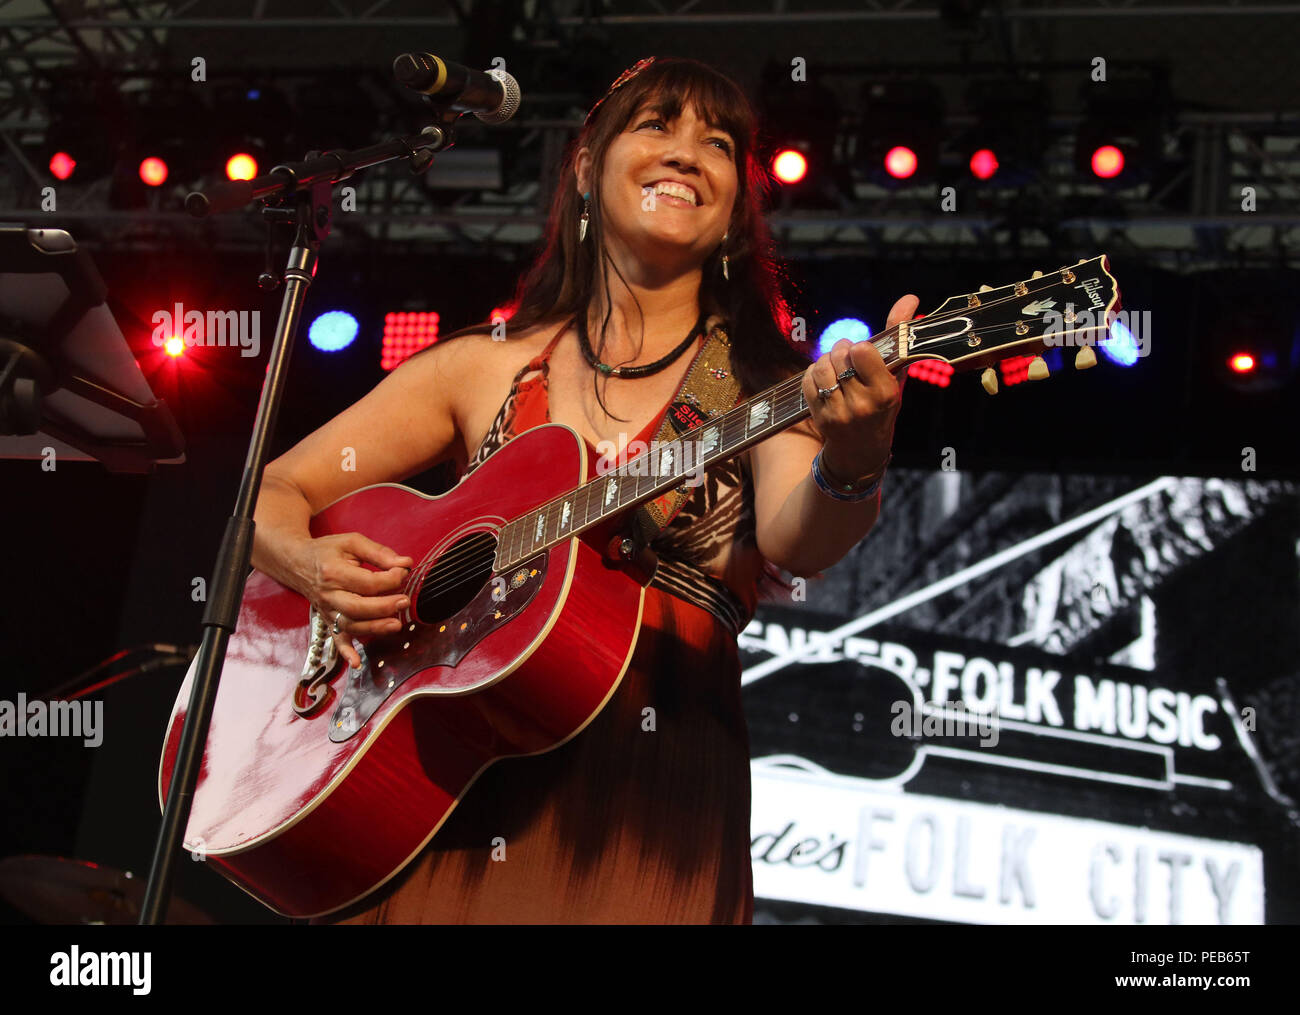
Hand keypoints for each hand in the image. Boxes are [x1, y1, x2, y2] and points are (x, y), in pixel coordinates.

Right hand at [293, 532, 413, 669]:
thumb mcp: (352, 542)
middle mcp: (329, 595)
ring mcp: (327, 611)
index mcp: (334, 572)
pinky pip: (336, 640)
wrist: (297, 562)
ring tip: (396, 624)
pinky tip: (356, 662)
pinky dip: (346, 653)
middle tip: (404, 601)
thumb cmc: (327, 552)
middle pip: (358, 607)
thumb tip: (405, 563)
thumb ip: (379, 553)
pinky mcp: (328, 621)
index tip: (403, 572)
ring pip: (351, 625)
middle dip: (385, 606)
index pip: (367, 582)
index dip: (390, 579)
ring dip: (375, 627)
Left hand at [801, 294, 919, 479]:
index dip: (859, 347)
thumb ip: (899, 336)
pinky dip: (814, 374)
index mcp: (886, 393)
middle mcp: (862, 404)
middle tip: (848, 358)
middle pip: (839, 356)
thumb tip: (909, 298)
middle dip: (842, 351)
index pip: (862, 352)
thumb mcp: (897, 376)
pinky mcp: (820, 417)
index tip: (863, 353)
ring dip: (827, 361)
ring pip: (821, 367)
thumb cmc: (883, 407)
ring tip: (837, 368)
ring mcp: (839, 413)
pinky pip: (808, 381)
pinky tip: (826, 380)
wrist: (862, 451)